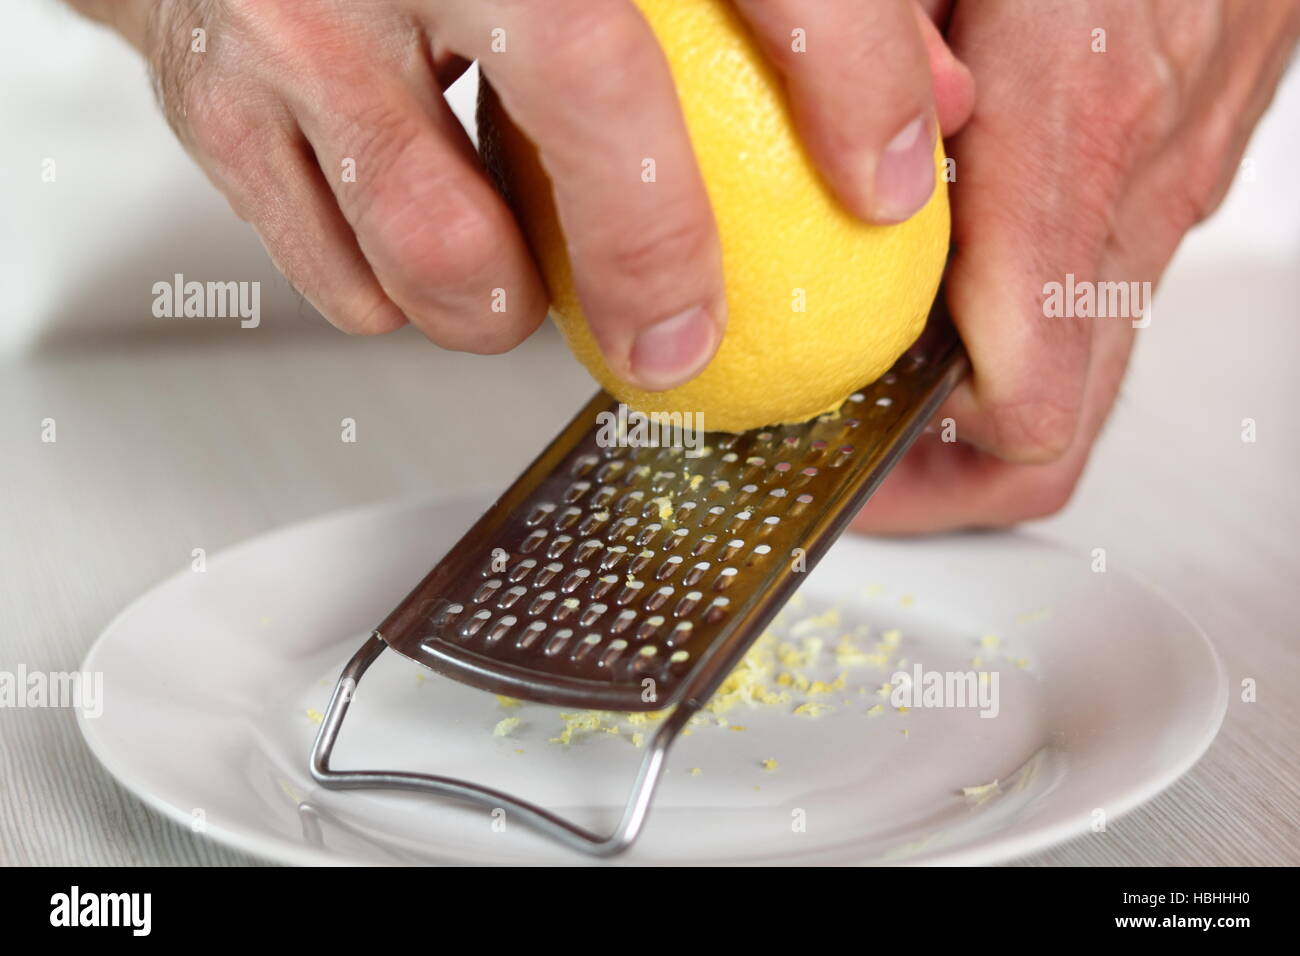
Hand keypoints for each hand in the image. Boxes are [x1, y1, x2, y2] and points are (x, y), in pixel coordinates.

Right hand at [75, 0, 971, 390]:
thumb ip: (769, 4)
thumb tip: (926, 103)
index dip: (844, 66)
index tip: (888, 184)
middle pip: (585, 99)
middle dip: (658, 259)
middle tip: (684, 342)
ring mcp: (303, 19)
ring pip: (440, 241)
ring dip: (506, 307)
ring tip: (526, 279)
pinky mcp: (217, 111)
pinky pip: (342, 280)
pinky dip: (406, 303)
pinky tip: (428, 245)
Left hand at [854, 0, 1299, 533]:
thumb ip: (874, 47)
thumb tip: (811, 143)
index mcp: (1071, 135)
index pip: (1019, 400)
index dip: (921, 473)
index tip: (829, 471)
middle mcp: (1136, 188)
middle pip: (1058, 427)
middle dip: (943, 479)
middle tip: (840, 462)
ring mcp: (1172, 183)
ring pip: (1086, 368)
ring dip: (980, 408)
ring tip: (874, 388)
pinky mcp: (1184, 162)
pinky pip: (1102, 290)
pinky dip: (1028, 327)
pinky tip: (949, 284)